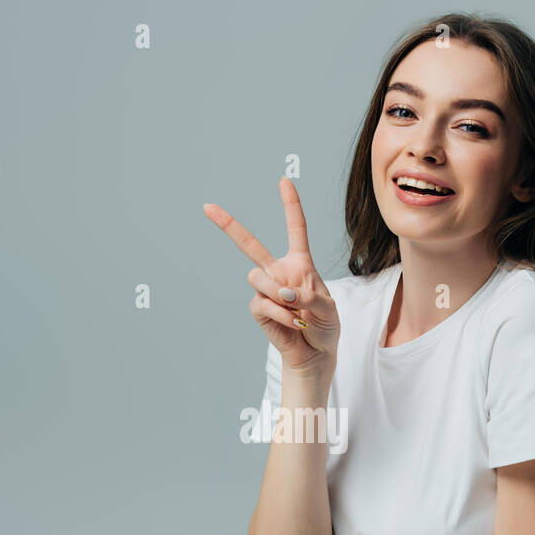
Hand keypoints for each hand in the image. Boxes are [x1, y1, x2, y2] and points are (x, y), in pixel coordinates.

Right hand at [204, 178, 340, 371]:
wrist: (315, 353)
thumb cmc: (325, 326)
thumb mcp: (328, 308)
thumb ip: (309, 295)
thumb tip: (283, 292)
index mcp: (300, 263)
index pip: (295, 229)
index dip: (290, 205)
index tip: (284, 181)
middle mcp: (278, 271)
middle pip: (249, 244)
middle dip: (227, 224)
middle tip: (206, 207)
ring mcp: (266, 290)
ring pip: (257, 277)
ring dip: (278, 293)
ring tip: (297, 311)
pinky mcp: (259, 309)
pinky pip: (262, 303)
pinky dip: (281, 315)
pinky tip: (294, 323)